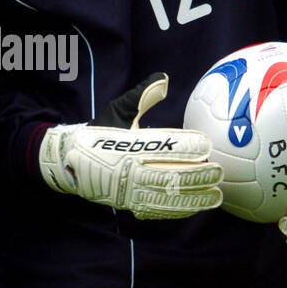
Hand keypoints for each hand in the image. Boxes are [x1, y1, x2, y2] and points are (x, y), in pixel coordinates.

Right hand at [38, 74, 221, 218]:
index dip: (186, 147)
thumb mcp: (117, 109)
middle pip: (168, 175)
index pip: (162, 146)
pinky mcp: (128, 203)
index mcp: (128, 145)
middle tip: (219, 171)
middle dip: (196, 175)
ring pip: (166, 197)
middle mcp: (129, 169)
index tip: (206, 145)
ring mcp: (128, 189)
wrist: (68, 162)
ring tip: (216, 195)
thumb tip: (163, 77)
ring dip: (193, 198)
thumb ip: (142, 95)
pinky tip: (195, 207)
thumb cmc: (97, 133)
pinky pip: (156, 209)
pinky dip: (177, 210)